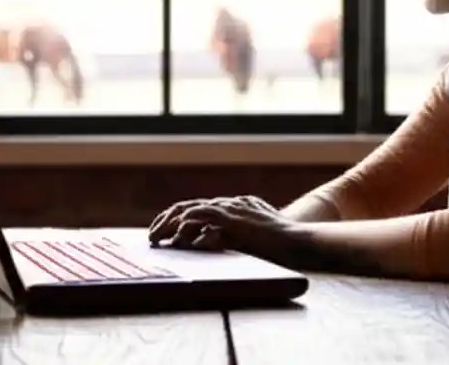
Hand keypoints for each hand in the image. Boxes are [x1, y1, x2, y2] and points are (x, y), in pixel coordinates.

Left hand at [147, 196, 295, 261]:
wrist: (297, 240)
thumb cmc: (277, 244)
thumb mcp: (249, 238)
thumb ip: (228, 236)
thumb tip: (203, 241)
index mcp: (231, 207)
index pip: (195, 209)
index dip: (175, 220)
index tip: (161, 233)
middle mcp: (228, 204)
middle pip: (187, 206)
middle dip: (165, 220)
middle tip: (151, 236)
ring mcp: (230, 208)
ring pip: (190, 210)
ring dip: (170, 223)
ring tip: (156, 237)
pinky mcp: (233, 217)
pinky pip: (204, 216)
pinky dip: (187, 224)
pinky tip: (176, 235)